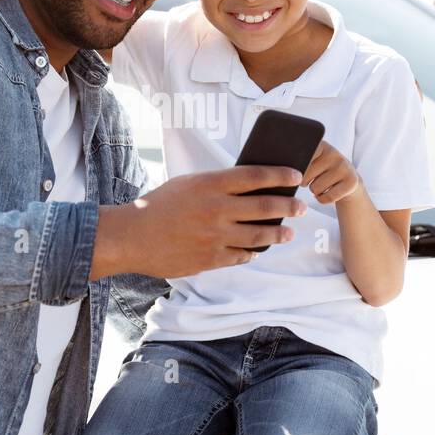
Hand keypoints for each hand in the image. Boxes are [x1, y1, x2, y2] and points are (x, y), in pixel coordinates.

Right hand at [91, 165, 307, 278]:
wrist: (132, 237)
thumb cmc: (159, 206)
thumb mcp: (188, 184)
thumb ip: (217, 185)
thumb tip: (250, 188)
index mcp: (210, 184)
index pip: (256, 176)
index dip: (281, 175)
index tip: (297, 176)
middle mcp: (217, 209)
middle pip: (266, 207)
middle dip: (289, 207)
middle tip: (302, 208)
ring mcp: (215, 236)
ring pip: (259, 236)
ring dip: (278, 234)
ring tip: (288, 232)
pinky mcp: (211, 258)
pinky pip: (242, 255)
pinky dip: (253, 252)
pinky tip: (258, 249)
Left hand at [301, 140, 362, 203]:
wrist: (348, 180)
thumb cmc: (322, 171)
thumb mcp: (311, 160)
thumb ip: (297, 161)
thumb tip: (285, 172)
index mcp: (320, 145)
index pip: (299, 159)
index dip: (296, 170)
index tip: (300, 169)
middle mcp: (333, 153)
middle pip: (304, 176)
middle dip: (305, 182)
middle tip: (315, 177)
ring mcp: (344, 166)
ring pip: (314, 189)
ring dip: (315, 191)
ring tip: (324, 183)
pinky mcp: (351, 181)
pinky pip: (326, 198)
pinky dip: (323, 199)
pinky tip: (329, 191)